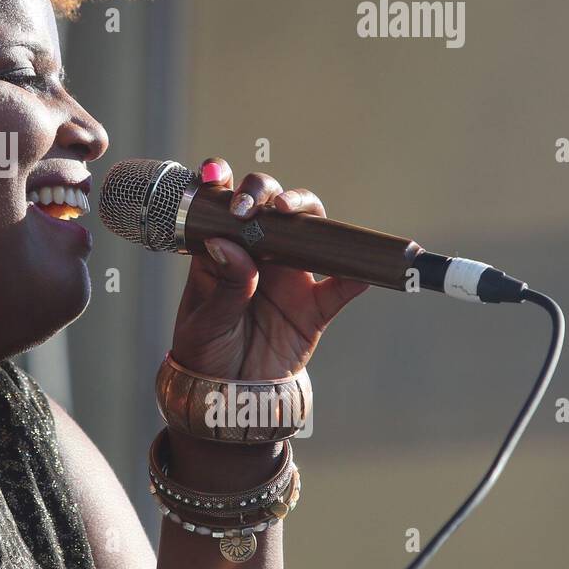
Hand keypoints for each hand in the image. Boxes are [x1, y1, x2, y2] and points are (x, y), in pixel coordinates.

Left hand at [170, 157, 369, 382]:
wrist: (228, 393)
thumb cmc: (206, 349)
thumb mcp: (205, 320)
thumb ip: (223, 285)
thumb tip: (228, 244)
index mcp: (221, 248)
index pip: (222, 203)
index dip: (222, 180)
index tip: (216, 175)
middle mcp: (259, 250)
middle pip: (271, 203)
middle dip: (264, 191)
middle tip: (251, 207)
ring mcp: (290, 274)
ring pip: (310, 229)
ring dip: (305, 212)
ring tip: (290, 214)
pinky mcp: (315, 305)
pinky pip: (343, 286)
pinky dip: (357, 275)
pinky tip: (364, 270)